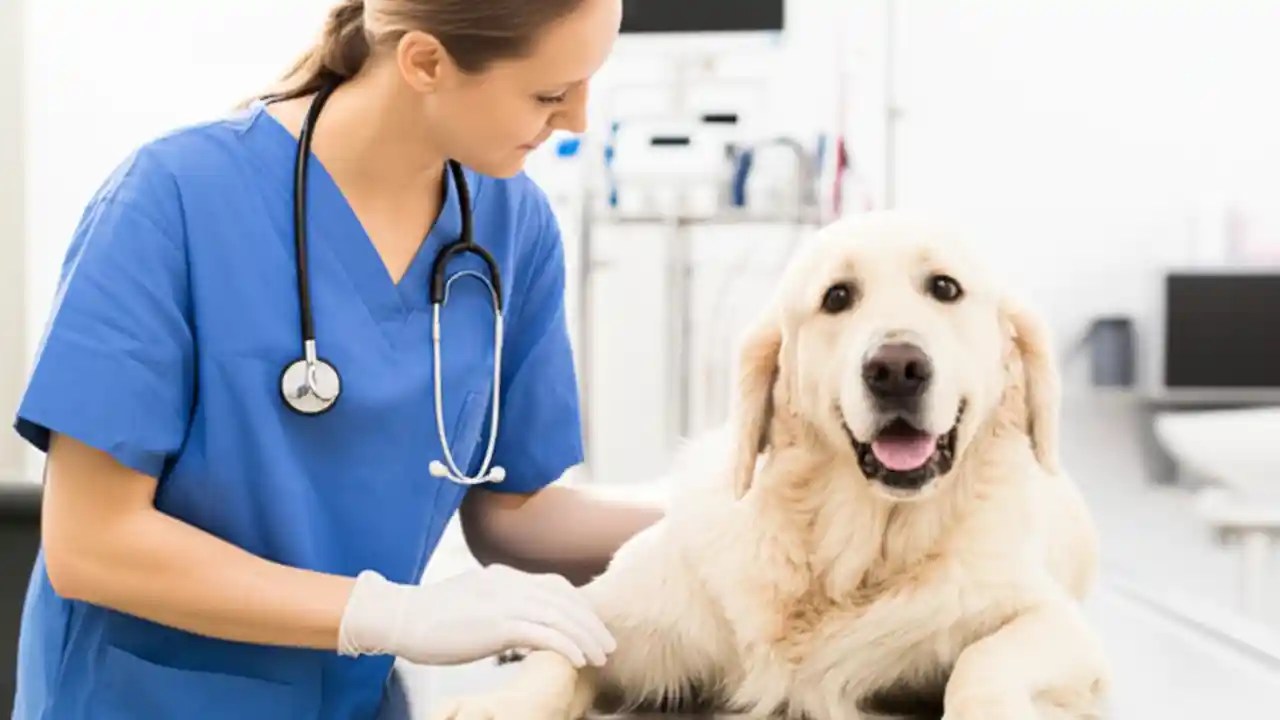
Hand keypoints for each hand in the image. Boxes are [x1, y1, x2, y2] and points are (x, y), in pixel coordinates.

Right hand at [336, 565, 615, 667]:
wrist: (401, 617)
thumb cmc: (431, 617)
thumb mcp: (472, 601)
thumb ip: (498, 604)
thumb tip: (518, 624)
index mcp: (504, 576)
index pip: (555, 586)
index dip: (579, 606)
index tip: (592, 626)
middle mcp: (509, 583)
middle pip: (565, 600)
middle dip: (590, 623)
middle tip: (608, 644)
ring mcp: (504, 601)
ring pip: (560, 617)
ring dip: (585, 638)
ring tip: (600, 657)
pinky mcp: (497, 624)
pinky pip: (543, 634)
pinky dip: (566, 646)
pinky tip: (578, 660)